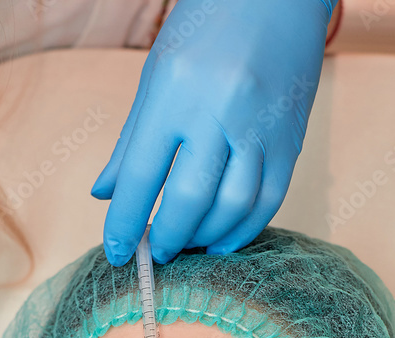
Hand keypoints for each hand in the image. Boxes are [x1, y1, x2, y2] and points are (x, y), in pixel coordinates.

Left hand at [91, 0, 335, 264]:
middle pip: (190, 199)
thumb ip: (131, 141)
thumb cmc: (206, 27)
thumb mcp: (157, 75)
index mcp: (175, 93)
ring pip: (233, 206)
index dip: (125, 223)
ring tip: (190, 246)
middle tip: (157, 253)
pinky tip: (223, 240)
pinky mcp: (290, 139)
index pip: (141, 176)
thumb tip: (104, 195)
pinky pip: (269, 200)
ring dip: (207, 238)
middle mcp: (219, 111)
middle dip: (169, 238)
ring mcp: (260, 127)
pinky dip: (244, 230)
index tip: (117, 253)